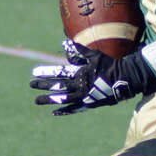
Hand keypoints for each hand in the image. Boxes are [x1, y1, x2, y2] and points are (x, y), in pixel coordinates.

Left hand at [29, 41, 155, 114]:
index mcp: (80, 74)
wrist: (125, 80)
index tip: (34, 73)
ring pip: (63, 99)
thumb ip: (79, 50)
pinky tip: (55, 112)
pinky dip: (65, 110)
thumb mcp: (94, 55)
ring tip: (37, 100)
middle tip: (31, 84)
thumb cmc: (109, 65)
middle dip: (43, 85)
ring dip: (49, 99)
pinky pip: (74, 109)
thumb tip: (64, 43)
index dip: (46, 73)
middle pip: (58, 86)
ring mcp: (84, 97)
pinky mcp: (89, 104)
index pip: (59, 73)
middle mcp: (80, 86)